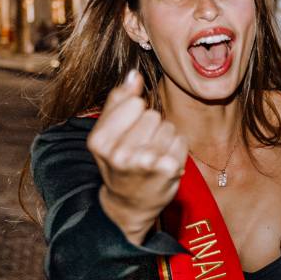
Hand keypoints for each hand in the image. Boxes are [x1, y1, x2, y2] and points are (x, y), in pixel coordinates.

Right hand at [88, 70, 186, 237]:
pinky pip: (181, 141)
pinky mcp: (168, 169)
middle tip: (142, 149)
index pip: (133, 103)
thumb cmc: (119, 164)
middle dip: (151, 128)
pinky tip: (165, 164)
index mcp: (99, 141)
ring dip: (165, 139)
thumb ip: (118, 101)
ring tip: (153, 157)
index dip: (135, 114)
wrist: (129, 205)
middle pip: (153, 115)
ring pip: (169, 127)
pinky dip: (177, 150)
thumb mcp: (107, 134)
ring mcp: (145, 162)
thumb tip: (133, 74)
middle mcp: (120, 153)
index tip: (129, 133)